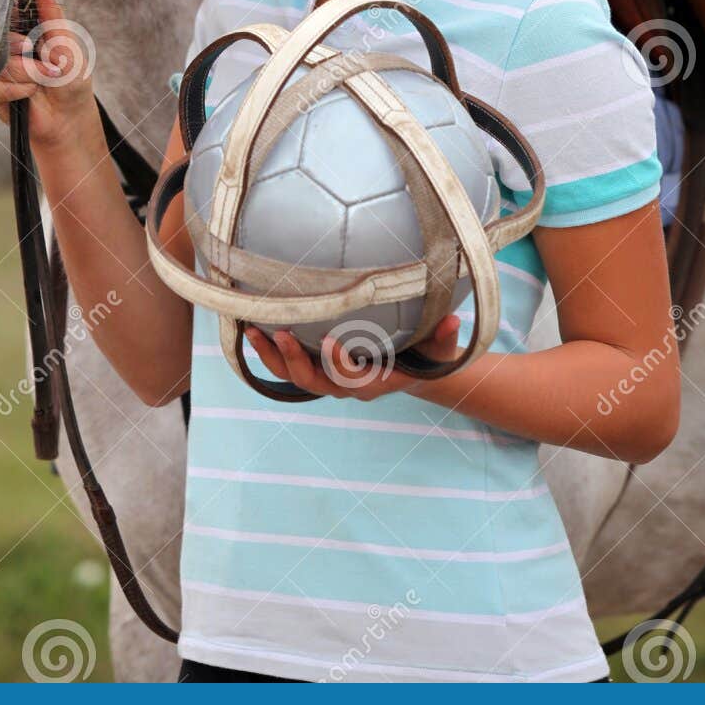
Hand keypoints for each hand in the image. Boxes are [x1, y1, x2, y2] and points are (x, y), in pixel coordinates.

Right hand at [0, 0, 95, 149]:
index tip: (22, 14)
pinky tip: (29, 94)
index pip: (6, 9)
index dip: (10, 9)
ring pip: (0, 60)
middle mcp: (6, 45)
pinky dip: (18, 89)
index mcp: (23, 29)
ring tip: (41, 81)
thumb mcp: (66, 43)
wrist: (66, 121)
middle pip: (0, 34)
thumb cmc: (70, 82)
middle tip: (38, 56)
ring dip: (27, 72)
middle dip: (23, 46)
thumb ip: (51, 14)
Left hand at [242, 314, 461, 401]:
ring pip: (295, 376)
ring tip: (251, 331)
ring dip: (272, 357)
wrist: (417, 370)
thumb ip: (444, 337)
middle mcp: (347, 385)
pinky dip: (272, 351)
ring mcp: (330, 379)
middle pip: (313, 382)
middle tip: (279, 333)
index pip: (351, 379)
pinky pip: (290, 365)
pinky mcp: (320, 368)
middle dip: (294, 361)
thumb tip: (452, 319)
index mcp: (374, 383)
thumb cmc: (429, 356)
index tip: (329, 340)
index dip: (339, 363)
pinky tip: (254, 327)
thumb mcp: (441, 350)